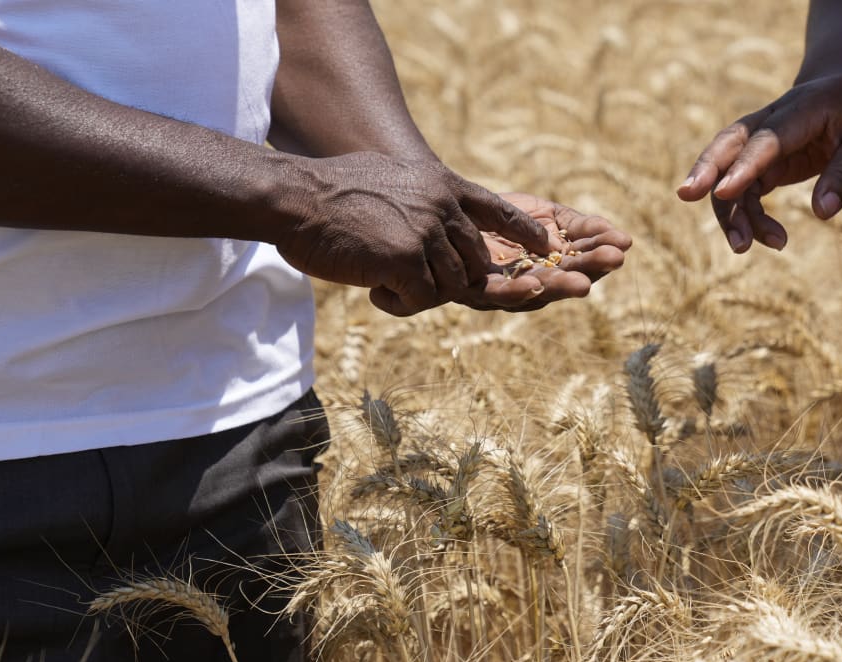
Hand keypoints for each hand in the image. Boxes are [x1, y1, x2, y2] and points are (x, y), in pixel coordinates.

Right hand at [276, 152, 573, 315]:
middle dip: (453, 279)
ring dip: (419, 292)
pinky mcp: (407, 261)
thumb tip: (440, 208)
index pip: (497, 209)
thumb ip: (422, 196)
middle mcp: (442, 207)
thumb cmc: (331, 192)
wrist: (295, 198)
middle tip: (413, 280)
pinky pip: (422, 299)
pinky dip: (400, 303)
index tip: (546, 247)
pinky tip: (374, 291)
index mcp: (441, 185)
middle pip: (476, 261)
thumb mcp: (391, 178)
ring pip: (451, 285)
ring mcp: (427, 234)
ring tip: (383, 282)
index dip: (523, 232)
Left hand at [466, 192, 630, 311]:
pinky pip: (497, 293)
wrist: (446, 206)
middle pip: (564, 277)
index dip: (600, 251)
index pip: (580, 259)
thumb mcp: (541, 213)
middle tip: (616, 259)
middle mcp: (531, 282)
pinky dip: (517, 292)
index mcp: (550, 264)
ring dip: (561, 286)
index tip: (624, 241)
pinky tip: (534, 284)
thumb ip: (573, 225)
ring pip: (537, 290)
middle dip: (589, 268)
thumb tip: (611, 232)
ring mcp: (505, 290)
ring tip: (585, 284)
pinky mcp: (474, 291)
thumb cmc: (497, 213)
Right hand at [676, 74, 841, 252]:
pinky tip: (770, 239)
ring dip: (730, 213)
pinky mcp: (756, 162)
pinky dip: (747, 217)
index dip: (743, 166)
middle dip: (704, 171)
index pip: (764, 141)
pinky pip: (740, 192)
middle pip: (726, 146)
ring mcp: (757, 142)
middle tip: (686, 195)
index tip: (723, 192)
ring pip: (727, 175)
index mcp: (798, 112)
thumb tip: (822, 213)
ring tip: (744, 247)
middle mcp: (767, 123)